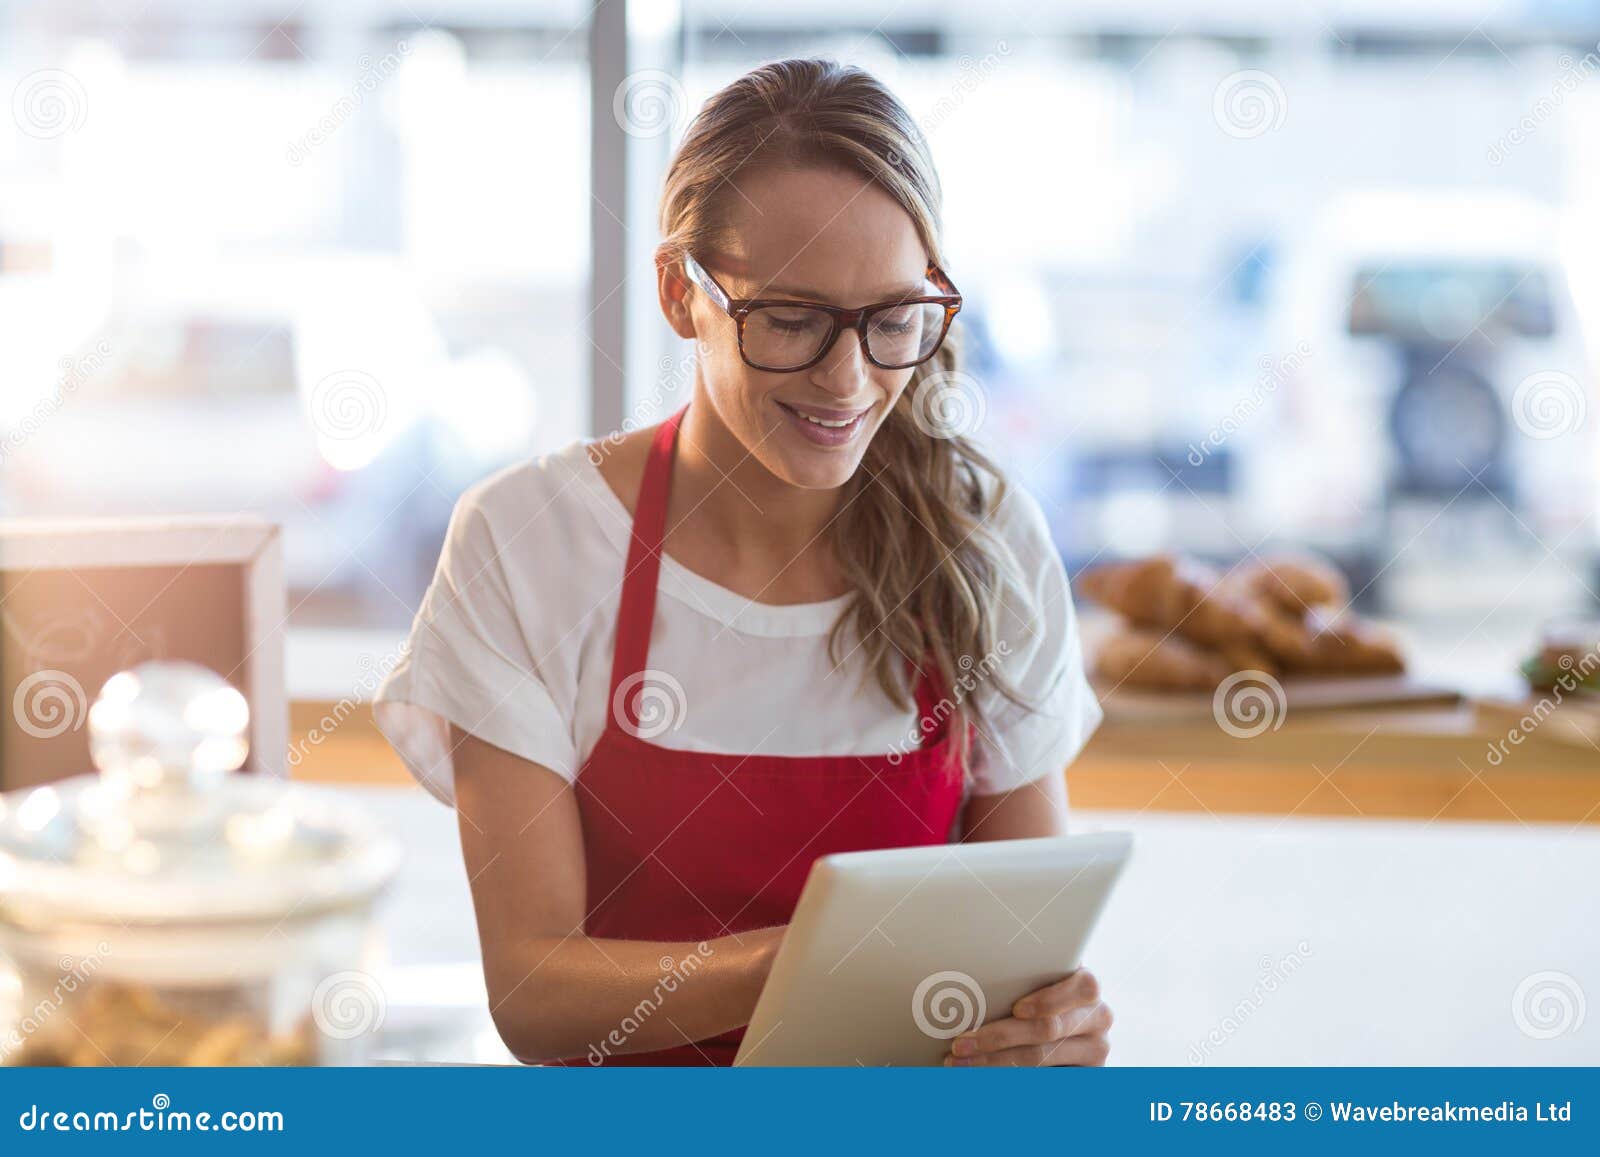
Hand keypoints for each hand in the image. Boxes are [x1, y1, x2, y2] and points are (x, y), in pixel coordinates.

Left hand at [944, 968, 1110, 1066]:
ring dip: (994, 1061)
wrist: (1058, 1027)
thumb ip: (1020, 975)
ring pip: (1041, 1058)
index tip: (1017, 1010)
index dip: (1050, 999)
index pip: (1082, 987)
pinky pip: (1045, 1081)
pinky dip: (1008, 1078)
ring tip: (960, 1062)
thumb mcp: (1034, 981)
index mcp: (1088, 987)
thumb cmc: (1033, 993)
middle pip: (1049, 1029)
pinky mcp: (1086, 1076)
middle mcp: (1099, 1018)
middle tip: (961, 1043)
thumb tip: (971, 972)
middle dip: (999, 1037)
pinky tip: (980, 1077)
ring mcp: (1095, 1051)